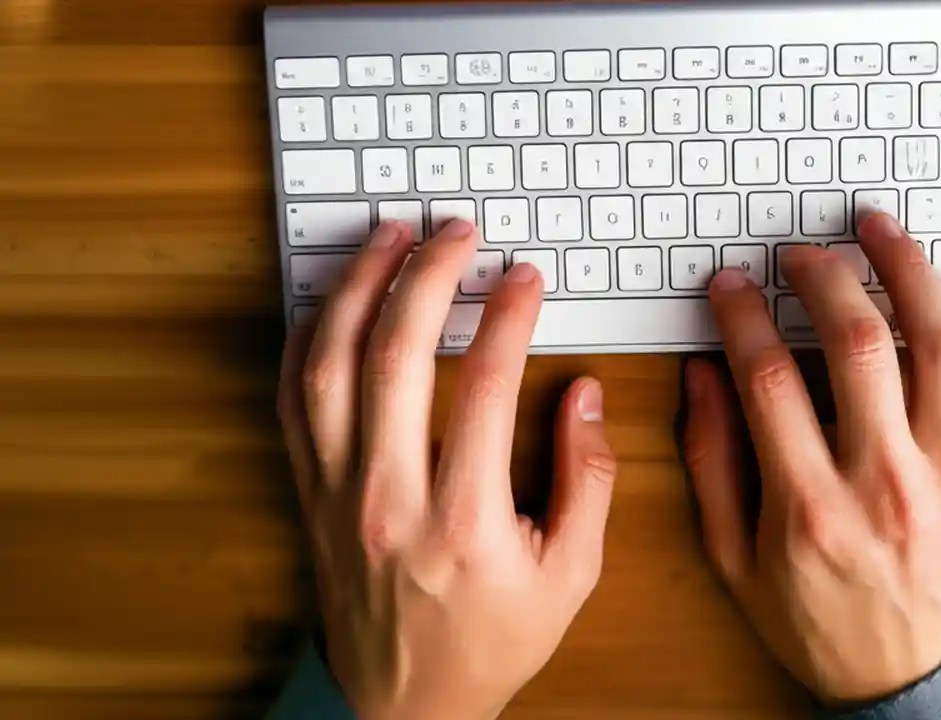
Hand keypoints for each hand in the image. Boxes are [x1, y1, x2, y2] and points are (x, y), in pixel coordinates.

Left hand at [277, 220, 616, 719]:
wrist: (402, 706)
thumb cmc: (491, 642)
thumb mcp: (571, 575)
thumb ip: (588, 480)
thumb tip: (585, 395)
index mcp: (465, 520)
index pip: (483, 386)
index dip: (507, 316)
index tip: (525, 278)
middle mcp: (391, 497)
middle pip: (395, 357)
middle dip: (427, 277)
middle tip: (454, 232)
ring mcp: (339, 493)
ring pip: (329, 367)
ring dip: (356, 290)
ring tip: (387, 238)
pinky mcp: (311, 494)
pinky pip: (294, 400)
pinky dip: (308, 339)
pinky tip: (333, 300)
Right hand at [683, 212, 940, 703]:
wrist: (903, 677)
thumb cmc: (813, 619)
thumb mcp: (733, 557)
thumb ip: (712, 462)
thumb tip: (703, 375)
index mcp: (810, 506)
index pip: (769, 381)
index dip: (743, 318)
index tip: (731, 285)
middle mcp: (885, 481)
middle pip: (860, 346)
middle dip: (825, 279)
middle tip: (801, 253)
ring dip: (911, 276)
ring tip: (882, 232)